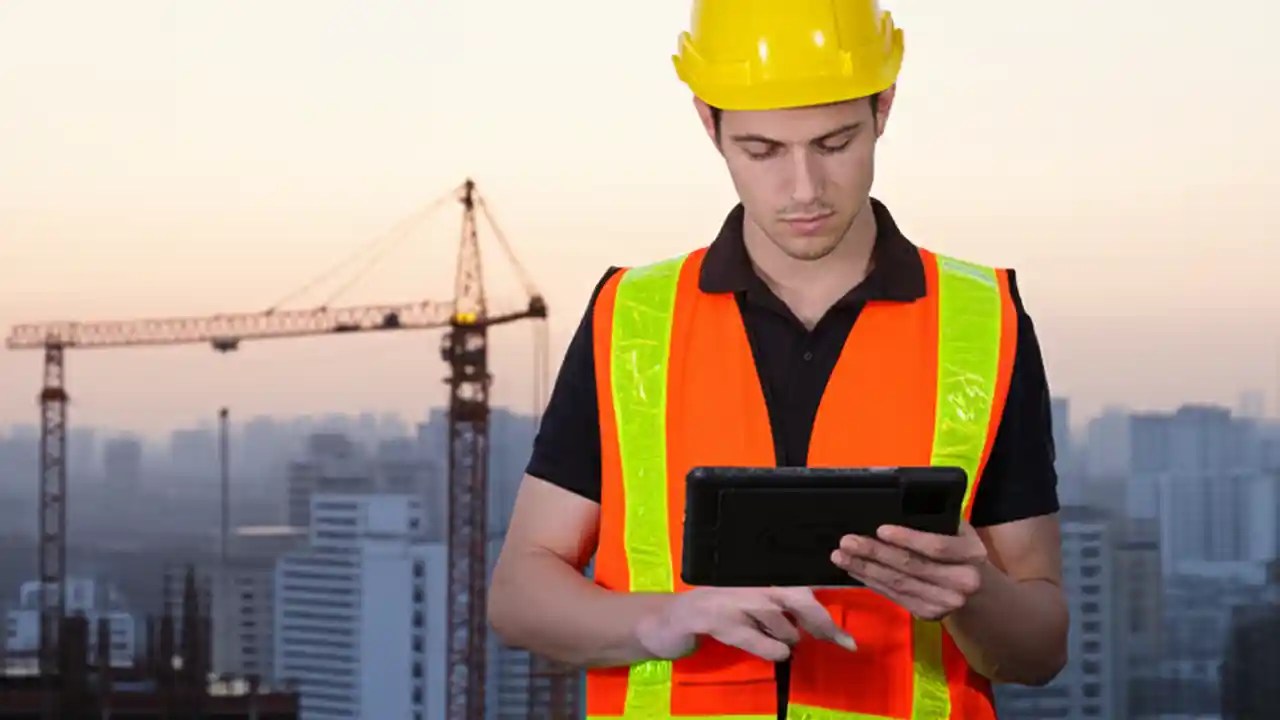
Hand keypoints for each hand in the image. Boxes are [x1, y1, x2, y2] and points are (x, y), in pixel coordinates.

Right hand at [635, 586, 857, 661]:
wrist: (667, 620)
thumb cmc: (713, 614)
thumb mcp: (747, 608)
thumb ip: (777, 610)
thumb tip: (818, 624)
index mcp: (758, 578)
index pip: (800, 587)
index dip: (826, 607)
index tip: (850, 633)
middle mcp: (748, 583)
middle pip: (798, 597)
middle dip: (822, 621)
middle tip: (841, 642)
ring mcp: (732, 599)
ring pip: (781, 623)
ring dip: (785, 638)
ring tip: (772, 641)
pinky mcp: (716, 618)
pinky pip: (757, 639)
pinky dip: (769, 648)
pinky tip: (767, 650)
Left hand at [831, 523, 987, 620]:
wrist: (976, 588)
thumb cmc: (958, 547)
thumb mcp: (956, 528)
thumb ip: (933, 521)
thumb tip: (892, 509)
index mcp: (972, 553)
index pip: (937, 547)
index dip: (908, 539)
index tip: (880, 529)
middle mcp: (964, 582)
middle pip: (912, 567)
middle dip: (876, 553)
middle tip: (847, 541)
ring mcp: (946, 603)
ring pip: (899, 584)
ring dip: (866, 569)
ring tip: (841, 556)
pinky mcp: (929, 615)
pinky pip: (895, 596)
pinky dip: (872, 582)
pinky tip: (855, 570)